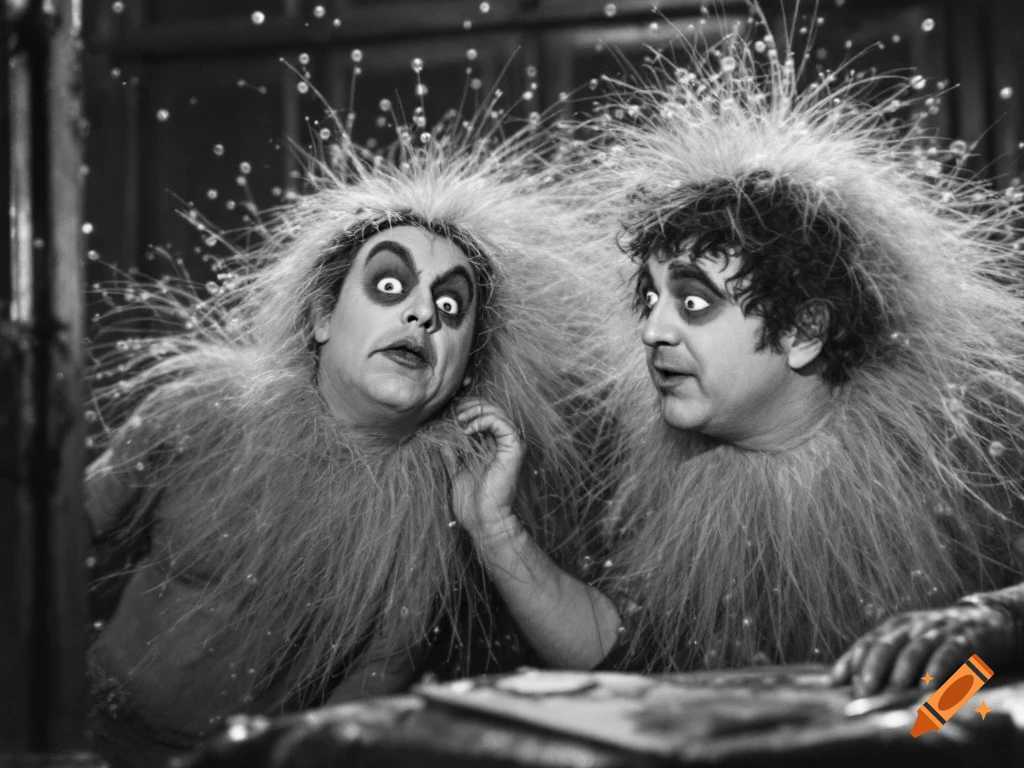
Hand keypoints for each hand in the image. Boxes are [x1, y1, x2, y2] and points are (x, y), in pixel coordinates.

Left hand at [450, 398, 524, 539]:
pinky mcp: (514, 449)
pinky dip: (484, 420)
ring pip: (498, 412)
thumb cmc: (471, 501)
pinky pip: (503, 424)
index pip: (485, 415)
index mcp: (492, 447)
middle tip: (454, 413)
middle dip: (472, 406)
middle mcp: (504, 443)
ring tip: (460, 421)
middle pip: (492, 409)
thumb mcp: (456, 472)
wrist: (482, 519)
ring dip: (476, 411)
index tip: (450, 413)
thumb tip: (441, 439)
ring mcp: (511, 445)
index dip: (469, 408)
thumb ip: (452, 455)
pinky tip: (468, 430)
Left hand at [830, 602, 1016, 696]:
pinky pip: (947, 654)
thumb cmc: (935, 641)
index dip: (849, 662)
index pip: (865, 643)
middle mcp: (910, 627)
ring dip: (903, 671)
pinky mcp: (962, 639)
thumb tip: (842, 684)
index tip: (834, 683)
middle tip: (863, 692)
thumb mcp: (907, 645)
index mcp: (893, 628)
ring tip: (894, 692)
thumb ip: (881, 662)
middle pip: (885, 645)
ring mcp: (936, 631)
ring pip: (914, 649)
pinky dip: (938, 670)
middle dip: (871, 669)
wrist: (982, 622)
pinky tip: (931, 687)